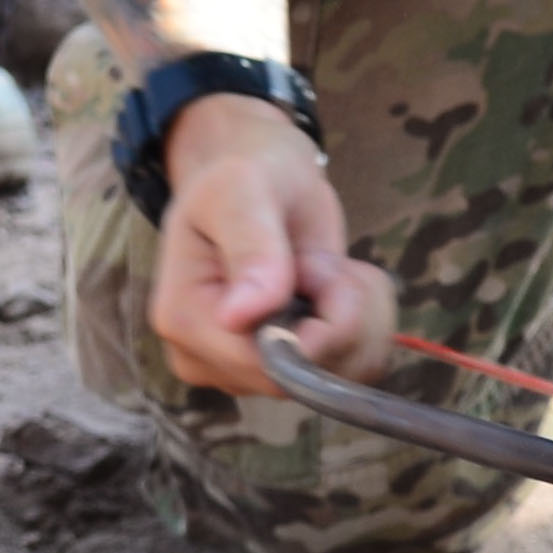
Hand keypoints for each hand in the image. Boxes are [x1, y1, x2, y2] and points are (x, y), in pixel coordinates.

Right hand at [146, 96, 382, 397]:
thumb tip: (240, 316)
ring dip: (360, 314)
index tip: (319, 268)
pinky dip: (367, 323)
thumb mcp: (245, 190)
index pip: (266, 363)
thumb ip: (251, 248)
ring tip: (328, 268)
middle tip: (324, 262)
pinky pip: (357, 367)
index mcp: (185, 319)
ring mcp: (247, 371)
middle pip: (307, 376)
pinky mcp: (288, 370)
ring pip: (342, 373)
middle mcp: (208, 360)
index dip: (318, 325)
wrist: (263, 179)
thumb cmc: (248, 176)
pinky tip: (339, 287)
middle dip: (341, 313)